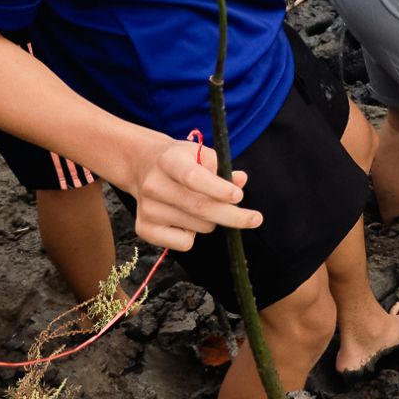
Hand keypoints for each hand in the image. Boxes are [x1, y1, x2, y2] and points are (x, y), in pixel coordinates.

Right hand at [131, 136, 262, 250]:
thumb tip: (240, 180)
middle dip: (233, 216)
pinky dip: (194, 236)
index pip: (193, 178)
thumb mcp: (201, 154)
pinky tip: (186, 220)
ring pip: (198, 227)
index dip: (218, 189)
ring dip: (214, 221)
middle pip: (200, 208)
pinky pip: (184, 244)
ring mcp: (146, 209)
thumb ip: (222, 168)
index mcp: (169, 161)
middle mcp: (153, 185)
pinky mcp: (144, 229)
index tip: (239, 196)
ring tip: (203, 206)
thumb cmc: (182, 161)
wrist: (143, 167)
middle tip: (255, 219)